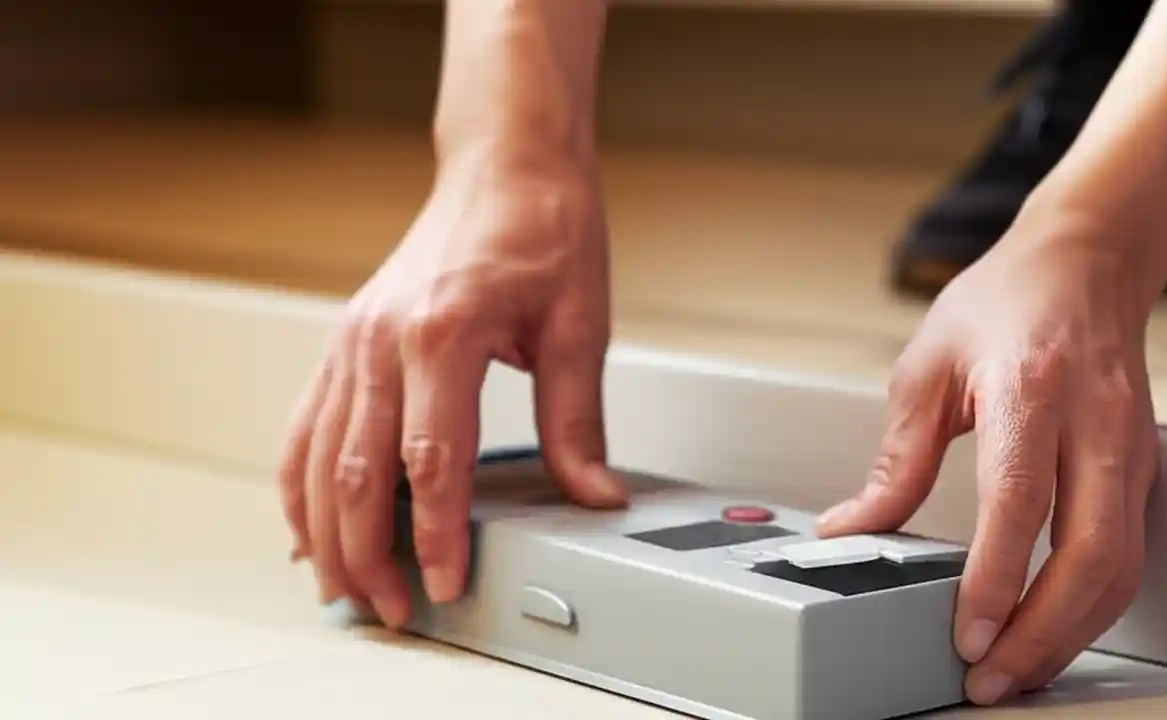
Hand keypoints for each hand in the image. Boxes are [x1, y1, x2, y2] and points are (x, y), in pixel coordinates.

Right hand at [277, 151, 627, 628]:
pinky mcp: (346, 338)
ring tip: (343, 587)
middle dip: (369, 554)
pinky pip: (306, 423)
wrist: (504, 163)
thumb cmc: (542, 226)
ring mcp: (353, 338)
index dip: (435, 535)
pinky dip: (299, 481)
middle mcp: (382, 338)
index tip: (447, 583)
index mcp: (442, 333)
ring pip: (315, 456)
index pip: (431, 463)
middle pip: (356, 473)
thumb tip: (592, 491)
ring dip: (323, 531)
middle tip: (393, 609)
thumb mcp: (578, 324)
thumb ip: (575, 419)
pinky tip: (308, 521)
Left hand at [818, 213, 1158, 704]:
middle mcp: (1092, 423)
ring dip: (1068, 633)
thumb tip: (854, 527)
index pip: (1019, 497)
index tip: (968, 631)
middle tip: (987, 676)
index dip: (996, 575)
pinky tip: (1049, 631)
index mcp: (1028, 389)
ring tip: (1013, 671)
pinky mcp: (1140, 468)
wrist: (1084, 263)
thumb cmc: (1004, 302)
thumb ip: (896, 460)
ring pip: (1120, 566)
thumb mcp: (925, 368)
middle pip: (1088, 552)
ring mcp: (1127, 449)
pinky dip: (1091, 606)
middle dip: (1039, 631)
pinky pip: (1126, 553)